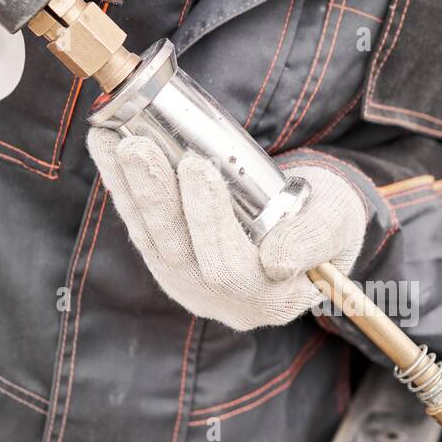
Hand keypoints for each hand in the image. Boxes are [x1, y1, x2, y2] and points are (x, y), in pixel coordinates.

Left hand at [88, 130, 368, 330]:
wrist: (310, 224)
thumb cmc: (328, 218)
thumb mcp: (336, 222)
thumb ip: (312, 239)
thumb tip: (278, 261)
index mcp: (271, 300)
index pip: (230, 268)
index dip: (209, 219)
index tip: (198, 165)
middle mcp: (224, 302)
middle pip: (180, 255)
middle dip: (156, 198)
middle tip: (139, 145)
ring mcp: (192, 287)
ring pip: (153, 241)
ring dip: (130, 188)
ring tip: (115, 138)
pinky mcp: (170, 264)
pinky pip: (140, 227)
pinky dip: (121, 186)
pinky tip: (105, 145)